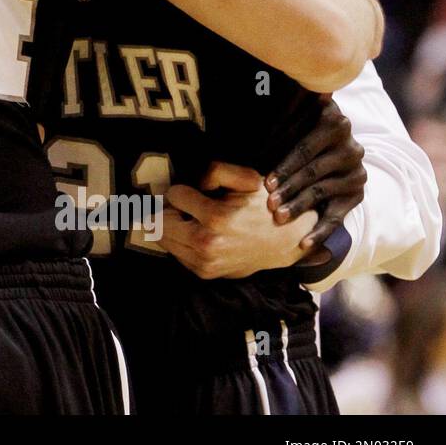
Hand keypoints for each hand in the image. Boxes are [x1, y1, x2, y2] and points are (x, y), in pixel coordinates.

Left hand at [158, 162, 317, 278]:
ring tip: (190, 219)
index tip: (192, 192)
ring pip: (162, 239)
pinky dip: (179, 241)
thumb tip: (192, 183)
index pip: (173, 195)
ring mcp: (204, 263)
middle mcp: (207, 244)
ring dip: (170, 226)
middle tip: (184, 206)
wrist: (286, 241)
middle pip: (159, 221)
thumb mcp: (246, 178)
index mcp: (216, 218)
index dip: (181, 190)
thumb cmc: (265, 206)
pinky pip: (175, 253)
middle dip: (168, 209)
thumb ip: (215, 171)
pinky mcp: (205, 273)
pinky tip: (197, 234)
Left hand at [265, 96, 365, 251]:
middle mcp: (350, 145)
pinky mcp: (357, 193)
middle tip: (267, 201)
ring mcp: (356, 170)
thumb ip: (273, 124)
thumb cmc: (291, 140)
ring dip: (298, 206)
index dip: (284, 164)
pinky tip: (302, 244)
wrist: (329, 158)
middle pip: (313, 170)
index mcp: (333, 121)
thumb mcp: (286, 128)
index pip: (305, 146)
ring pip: (321, 191)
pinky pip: (337, 215)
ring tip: (278, 217)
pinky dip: (319, 231)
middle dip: (288, 187)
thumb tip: (239, 125)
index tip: (264, 182)